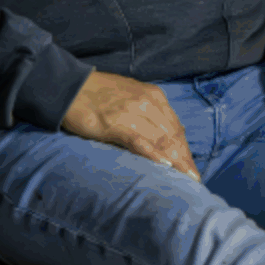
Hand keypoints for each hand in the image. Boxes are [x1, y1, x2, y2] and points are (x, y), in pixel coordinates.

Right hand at [61, 71, 201, 181]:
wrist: (70, 86)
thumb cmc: (100, 95)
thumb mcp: (132, 97)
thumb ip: (150, 113)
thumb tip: (168, 134)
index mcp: (154, 96)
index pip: (176, 127)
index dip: (185, 150)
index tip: (192, 168)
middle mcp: (148, 102)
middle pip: (173, 135)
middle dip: (184, 159)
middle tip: (194, 178)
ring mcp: (132, 111)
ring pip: (161, 138)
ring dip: (175, 160)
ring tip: (185, 178)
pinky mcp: (115, 122)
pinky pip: (139, 140)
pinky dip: (153, 153)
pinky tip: (164, 165)